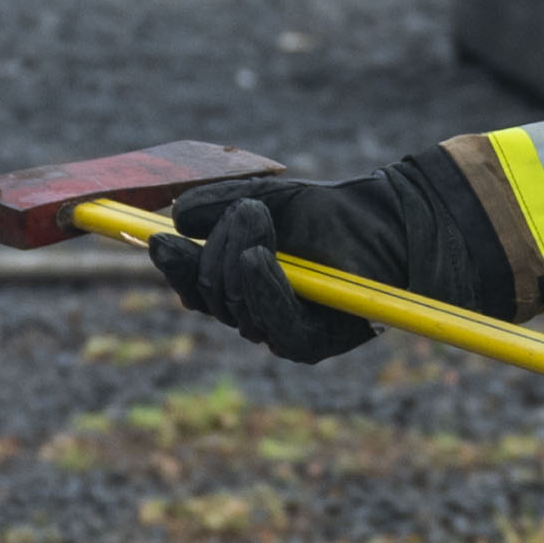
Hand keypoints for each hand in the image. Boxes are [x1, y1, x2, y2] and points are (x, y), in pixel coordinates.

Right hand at [150, 183, 380, 363]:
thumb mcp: (266, 199)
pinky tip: (256, 259)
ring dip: (240, 256)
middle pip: (209, 296)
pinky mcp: (313, 343)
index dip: (175, 266)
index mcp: (240, 288)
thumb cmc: (328, 213)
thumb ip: (222, 205)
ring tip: (258, 217)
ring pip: (238, 307)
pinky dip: (262, 288)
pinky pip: (276, 324)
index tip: (158, 238)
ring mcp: (282, 332)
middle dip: (216, 249)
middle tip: (244, 209)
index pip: (194, 288)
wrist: (385, 221)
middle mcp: (256, 316)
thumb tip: (175, 216)